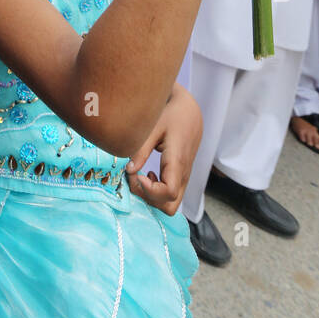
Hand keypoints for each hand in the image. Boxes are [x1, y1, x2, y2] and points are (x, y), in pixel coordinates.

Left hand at [126, 85, 201, 215]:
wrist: (190, 111)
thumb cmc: (172, 115)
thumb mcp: (154, 127)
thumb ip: (141, 149)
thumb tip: (128, 170)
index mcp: (178, 162)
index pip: (169, 193)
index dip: (150, 191)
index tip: (137, 175)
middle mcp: (183, 174)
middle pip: (169, 206)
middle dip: (148, 198)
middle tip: (134, 177)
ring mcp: (184, 177)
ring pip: (170, 204)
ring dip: (151, 197)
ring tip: (139, 176)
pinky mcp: (181, 176)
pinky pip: (171, 195)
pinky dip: (156, 193)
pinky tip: (148, 175)